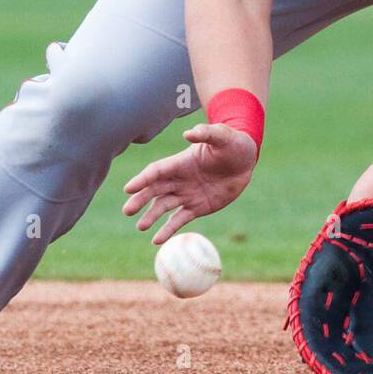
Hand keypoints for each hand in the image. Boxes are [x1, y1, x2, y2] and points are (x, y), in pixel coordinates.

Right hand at [122, 123, 257, 243]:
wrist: (245, 162)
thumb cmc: (232, 144)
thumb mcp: (222, 136)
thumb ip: (206, 134)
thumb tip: (188, 134)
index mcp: (181, 162)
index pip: (157, 171)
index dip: (142, 179)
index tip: (129, 188)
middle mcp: (179, 179)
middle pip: (154, 190)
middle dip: (140, 200)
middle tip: (127, 211)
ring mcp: (186, 194)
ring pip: (163, 206)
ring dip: (151, 216)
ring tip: (141, 227)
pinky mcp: (196, 207)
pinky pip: (179, 220)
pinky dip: (167, 230)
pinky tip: (156, 240)